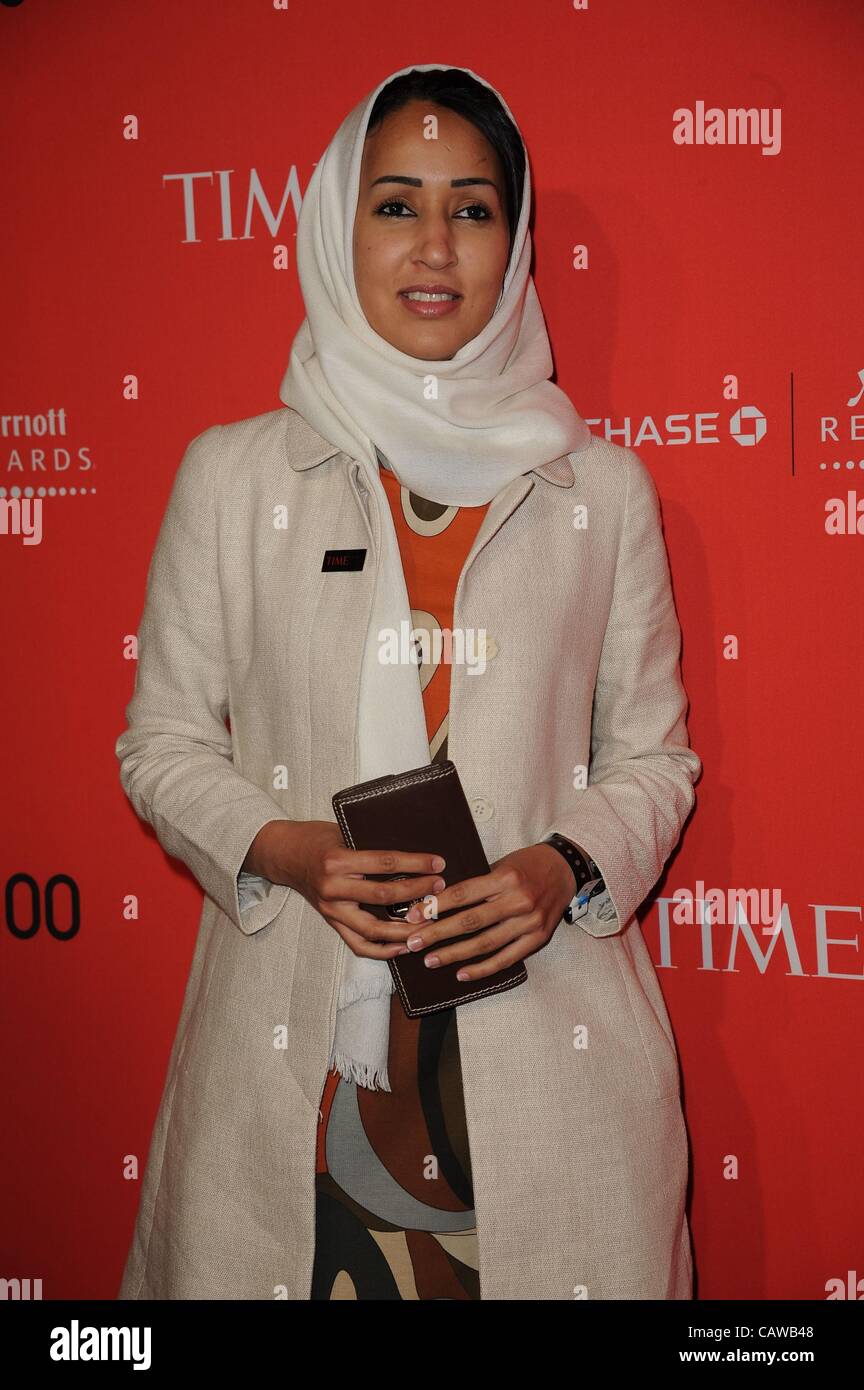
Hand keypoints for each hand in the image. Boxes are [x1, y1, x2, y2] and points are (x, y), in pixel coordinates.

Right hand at [244, 819, 447, 960]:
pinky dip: (383, 949)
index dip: (415, 864)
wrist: (285, 855)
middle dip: (417, 893)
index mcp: (338, 860)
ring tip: (430, 921)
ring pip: (374, 929)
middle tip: (441, 889)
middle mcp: (333, 887)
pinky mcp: (331, 922)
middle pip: (384, 896)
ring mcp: (331, 909)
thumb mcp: (343, 832)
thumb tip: (414, 853)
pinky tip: (404, 945)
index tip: (438, 864)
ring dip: (405, 928)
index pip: (385, 863)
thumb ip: (371, 845)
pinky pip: (358, 944)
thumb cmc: (318, 839)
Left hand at [399, 842, 576, 979]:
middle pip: (470, 922)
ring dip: (454, 954)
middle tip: (413, 942)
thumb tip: (437, 903)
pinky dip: (483, 968)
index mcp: (505, 878)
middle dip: (437, 933)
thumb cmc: (527, 864)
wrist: (566, 868)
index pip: (462, 895)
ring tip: (431, 960)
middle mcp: (518, 901)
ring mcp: (530, 922)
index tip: (412, 916)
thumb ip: (477, 885)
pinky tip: (461, 973)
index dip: (434, 907)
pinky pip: (507, 958)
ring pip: (485, 943)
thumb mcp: (501, 865)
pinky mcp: (539, 938)